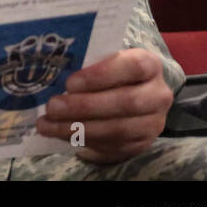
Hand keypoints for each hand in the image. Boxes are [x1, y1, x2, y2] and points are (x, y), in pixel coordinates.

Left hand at [35, 48, 172, 163]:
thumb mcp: (103, 61)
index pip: (133, 67)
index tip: (70, 83)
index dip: (100, 75)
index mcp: (149, 64)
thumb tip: (52, 72)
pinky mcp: (142, 143)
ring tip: (48, 124)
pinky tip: (60, 134)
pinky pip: (113, 145)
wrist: (130, 96)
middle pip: (126, 102)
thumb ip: (87, 64)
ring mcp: (153, 122)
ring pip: (118, 129)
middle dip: (84, 106)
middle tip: (52, 107)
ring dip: (79, 128)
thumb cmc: (109, 72)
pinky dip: (83, 140)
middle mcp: (158, 94)